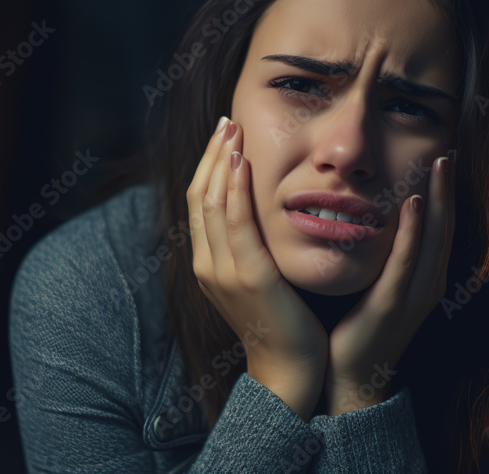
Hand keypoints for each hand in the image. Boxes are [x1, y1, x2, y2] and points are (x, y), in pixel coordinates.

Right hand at [186, 116, 327, 421]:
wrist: (289, 369)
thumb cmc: (282, 321)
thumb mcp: (258, 277)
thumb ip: (250, 246)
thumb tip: (258, 211)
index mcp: (207, 264)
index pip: (199, 202)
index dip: (208, 165)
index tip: (224, 134)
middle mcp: (206, 265)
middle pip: (199, 195)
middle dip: (212, 154)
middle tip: (228, 120)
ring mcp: (223, 271)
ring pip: (212, 203)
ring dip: (221, 161)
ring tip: (233, 129)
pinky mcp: (248, 276)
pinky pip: (235, 223)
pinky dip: (234, 189)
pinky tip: (241, 163)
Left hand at [323, 150, 456, 414]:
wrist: (351, 375)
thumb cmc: (359, 326)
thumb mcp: (377, 282)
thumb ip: (384, 253)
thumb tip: (374, 216)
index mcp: (425, 277)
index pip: (440, 226)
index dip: (444, 193)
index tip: (443, 158)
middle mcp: (428, 283)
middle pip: (445, 226)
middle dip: (448, 188)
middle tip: (449, 151)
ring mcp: (414, 294)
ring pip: (433, 238)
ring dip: (438, 199)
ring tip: (440, 164)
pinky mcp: (392, 304)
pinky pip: (406, 261)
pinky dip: (413, 231)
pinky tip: (413, 204)